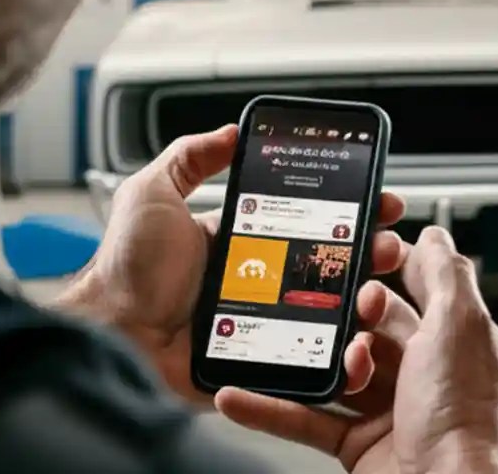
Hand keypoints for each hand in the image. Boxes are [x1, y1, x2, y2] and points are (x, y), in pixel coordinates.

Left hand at [55, 125, 407, 402]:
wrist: (109, 334)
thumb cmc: (124, 270)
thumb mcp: (152, 195)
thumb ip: (188, 157)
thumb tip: (230, 131)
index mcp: (245, 245)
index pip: (312, 224)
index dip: (350, 213)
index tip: (381, 201)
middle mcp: (261, 284)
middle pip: (334, 268)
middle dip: (372, 253)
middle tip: (388, 245)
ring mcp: (266, 326)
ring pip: (334, 317)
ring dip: (367, 303)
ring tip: (375, 292)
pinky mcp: (263, 364)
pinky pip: (312, 367)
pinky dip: (343, 362)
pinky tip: (358, 346)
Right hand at [215, 227, 497, 473]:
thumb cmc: (460, 419)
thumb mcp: (458, 326)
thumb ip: (446, 274)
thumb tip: (437, 235)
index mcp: (453, 339)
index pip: (420, 288)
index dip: (389, 267)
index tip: (355, 249)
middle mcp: (424, 372)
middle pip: (373, 327)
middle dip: (345, 317)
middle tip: (322, 306)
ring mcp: (390, 410)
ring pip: (338, 371)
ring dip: (309, 359)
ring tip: (287, 346)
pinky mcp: (358, 444)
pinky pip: (307, 420)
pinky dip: (270, 409)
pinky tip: (237, 394)